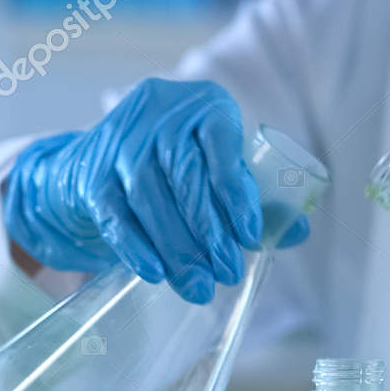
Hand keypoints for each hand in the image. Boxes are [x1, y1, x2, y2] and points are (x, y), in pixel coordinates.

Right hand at [3, 79, 309, 303]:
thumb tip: (297, 230)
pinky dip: (135, 246)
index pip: (220, 143)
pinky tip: (155, 273)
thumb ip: (257, 199)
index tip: (249, 236)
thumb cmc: (180, 172)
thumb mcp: (219, 171)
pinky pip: (114, 214)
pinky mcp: (92, 175)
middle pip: (183, 174)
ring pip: (148, 196)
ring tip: (199, 286)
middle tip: (228, 272)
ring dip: (177, 247)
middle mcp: (157, 112)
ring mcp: (119, 141)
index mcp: (202, 104)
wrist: (101, 167)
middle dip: (208, 231)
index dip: (235, 192)